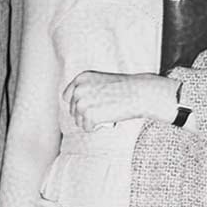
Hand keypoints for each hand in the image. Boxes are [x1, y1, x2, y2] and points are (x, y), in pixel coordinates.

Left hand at [61, 71, 178, 130]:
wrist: (138, 93)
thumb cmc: (125, 88)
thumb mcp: (101, 82)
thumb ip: (88, 90)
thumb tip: (78, 106)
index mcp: (81, 78)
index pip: (68, 96)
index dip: (76, 104)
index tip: (86, 108)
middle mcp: (78, 90)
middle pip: (73, 110)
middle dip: (84, 115)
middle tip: (101, 113)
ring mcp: (82, 103)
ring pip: (78, 121)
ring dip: (90, 122)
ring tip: (104, 117)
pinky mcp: (89, 116)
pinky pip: (86, 128)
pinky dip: (95, 127)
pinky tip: (104, 122)